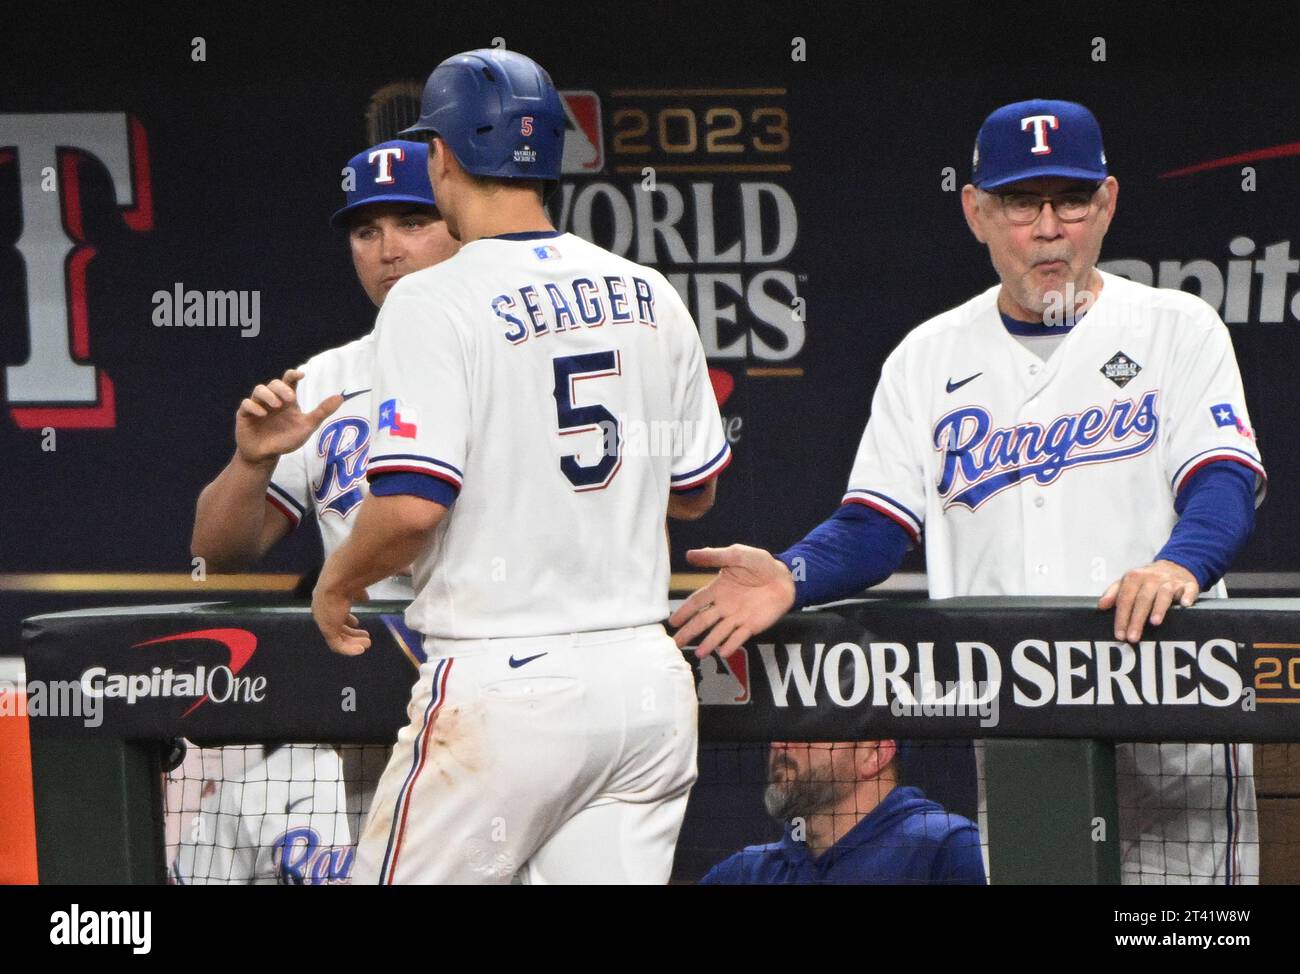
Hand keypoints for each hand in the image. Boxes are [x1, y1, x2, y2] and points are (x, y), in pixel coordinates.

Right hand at [235, 369, 343, 464]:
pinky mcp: (245, 415)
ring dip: (268, 395)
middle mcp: (272, 400)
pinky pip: (246, 404)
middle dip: (281, 387)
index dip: (293, 374)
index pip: (289, 381)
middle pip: (274, 383)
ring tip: (276, 405)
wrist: (266, 456)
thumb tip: (340, 397)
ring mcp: (258, 406)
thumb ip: (322, 412)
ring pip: (259, 390)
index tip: (301, 374)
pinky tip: (262, 414)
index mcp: (286, 400)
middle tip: (290, 398)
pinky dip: (254, 406)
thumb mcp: (306, 426)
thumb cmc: (286, 439)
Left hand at [311, 584, 371, 655]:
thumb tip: (365, 599)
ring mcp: (324, 622)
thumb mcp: (354, 587)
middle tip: (366, 637)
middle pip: (337, 627)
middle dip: (352, 633)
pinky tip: (360, 650)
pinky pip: (337, 645)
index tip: (356, 623)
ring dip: (352, 642)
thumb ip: (358, 594)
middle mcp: (323, 612)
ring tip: (366, 644)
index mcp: (327, 601)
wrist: (337, 581)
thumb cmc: (347, 580)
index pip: (335, 614)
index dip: (346, 620)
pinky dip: (349, 650)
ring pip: (338, 637)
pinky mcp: (327, 630)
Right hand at [669, 545, 795, 658]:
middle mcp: (724, 606)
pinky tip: (722, 652)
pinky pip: (739, 637)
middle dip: (689, 632)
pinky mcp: (751, 625)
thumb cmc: (760, 564)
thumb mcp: (737, 554)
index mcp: (718, 589)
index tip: (671, 622)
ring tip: (699, 654)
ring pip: (719, 632)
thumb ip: (714, 556)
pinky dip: (731, 644)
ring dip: (709, 642)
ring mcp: (737, 617)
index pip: (696, 602)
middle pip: (703, 621)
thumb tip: (689, 555)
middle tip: (675, 644)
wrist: (785, 576)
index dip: (684, 611)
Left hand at [1097, 559, 1199, 642]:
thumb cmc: (1147, 580)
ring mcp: (1171, 581)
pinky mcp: (1188, 584)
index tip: (1119, 634)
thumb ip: (1113, 593)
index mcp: (1134, 577)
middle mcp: (1152, 578)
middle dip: (1136, 619)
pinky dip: (1187, 596)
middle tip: (1132, 637)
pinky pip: (1189, 589)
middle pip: (1142, 599)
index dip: (1121, 616)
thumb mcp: (1127, 582)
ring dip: (1159, 608)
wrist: (1174, 566)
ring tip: (1154, 623)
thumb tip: (1101, 606)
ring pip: (1164, 593)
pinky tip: (1184, 605)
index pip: (1125, 598)